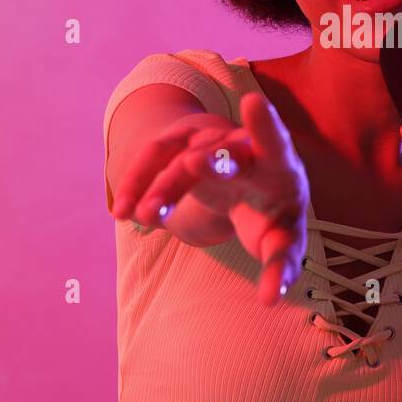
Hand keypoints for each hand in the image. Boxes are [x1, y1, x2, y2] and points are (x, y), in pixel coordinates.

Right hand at [110, 92, 310, 306]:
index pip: (276, 144)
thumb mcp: (281, 240)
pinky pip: (154, 159)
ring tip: (141, 218)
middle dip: (214, 157)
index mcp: (281, 168)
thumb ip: (281, 267)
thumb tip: (271, 298)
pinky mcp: (180, 144)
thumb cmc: (269, 216)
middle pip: (228, 148)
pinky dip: (138, 183)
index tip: (252, 102)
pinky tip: (120, 210)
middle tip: (193, 163)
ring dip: (166, 187)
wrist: (244, 178)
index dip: (264, 125)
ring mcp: (209, 142)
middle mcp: (246, 147)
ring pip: (185, 161)